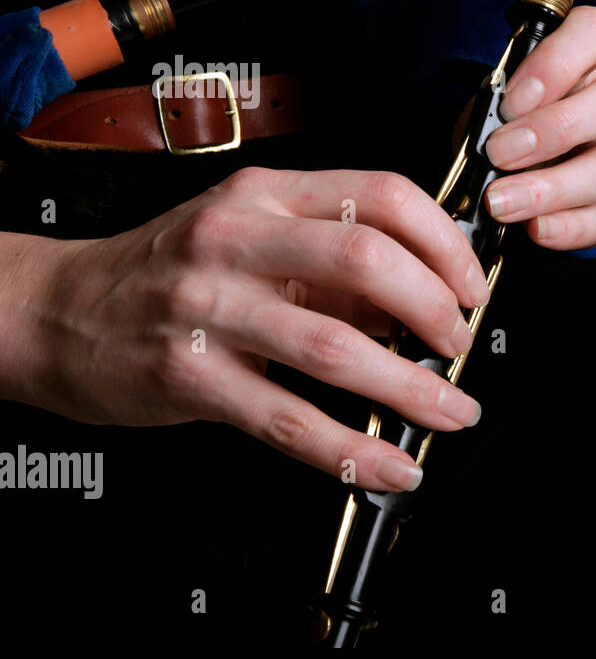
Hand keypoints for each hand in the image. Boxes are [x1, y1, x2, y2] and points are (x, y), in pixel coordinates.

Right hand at [18, 167, 492, 491]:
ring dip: (410, 389)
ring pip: (334, 347)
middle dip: (436, 310)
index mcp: (267, 194)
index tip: (473, 284)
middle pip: (366, 261)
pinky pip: (288, 420)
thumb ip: (338, 263)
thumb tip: (427, 298)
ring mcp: (209, 308)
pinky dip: (351, 449)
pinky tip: (388, 464)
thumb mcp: (254, 236)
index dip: (445, 243)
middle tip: (460, 345)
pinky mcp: (190, 377)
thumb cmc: (171, 269)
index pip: (382, 195)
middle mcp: (238, 240)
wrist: (59, 310)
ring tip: (449, 410)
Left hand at [483, 6, 595, 248]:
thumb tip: (487, 136)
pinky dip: (567, 227)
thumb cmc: (506, 123)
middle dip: (551, 131)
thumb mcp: (494, 102)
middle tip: (499, 153)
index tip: (510, 99)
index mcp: (587, 59)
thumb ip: (493, 107)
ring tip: (501, 202)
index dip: (555, 64)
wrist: (515, 169)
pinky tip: (534, 229)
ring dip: (551, 188)